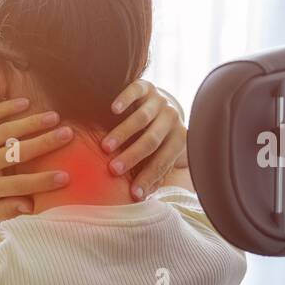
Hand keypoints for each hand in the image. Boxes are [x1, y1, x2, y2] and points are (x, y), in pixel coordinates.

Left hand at [0, 98, 73, 224]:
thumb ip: (4, 211)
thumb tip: (30, 205)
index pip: (20, 185)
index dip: (44, 181)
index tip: (66, 176)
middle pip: (17, 152)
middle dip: (45, 143)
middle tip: (68, 134)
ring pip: (5, 131)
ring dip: (31, 122)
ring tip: (54, 117)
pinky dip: (4, 108)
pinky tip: (24, 103)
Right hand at [102, 80, 188, 199]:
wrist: (158, 101)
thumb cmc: (154, 136)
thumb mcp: (157, 153)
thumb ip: (151, 171)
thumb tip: (139, 197)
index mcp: (178, 139)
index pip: (163, 161)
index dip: (148, 178)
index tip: (133, 194)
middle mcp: (171, 119)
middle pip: (153, 140)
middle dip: (133, 156)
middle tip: (113, 169)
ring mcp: (159, 101)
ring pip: (142, 118)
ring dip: (124, 133)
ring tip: (106, 146)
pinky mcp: (146, 87)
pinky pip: (137, 91)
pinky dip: (125, 100)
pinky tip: (113, 110)